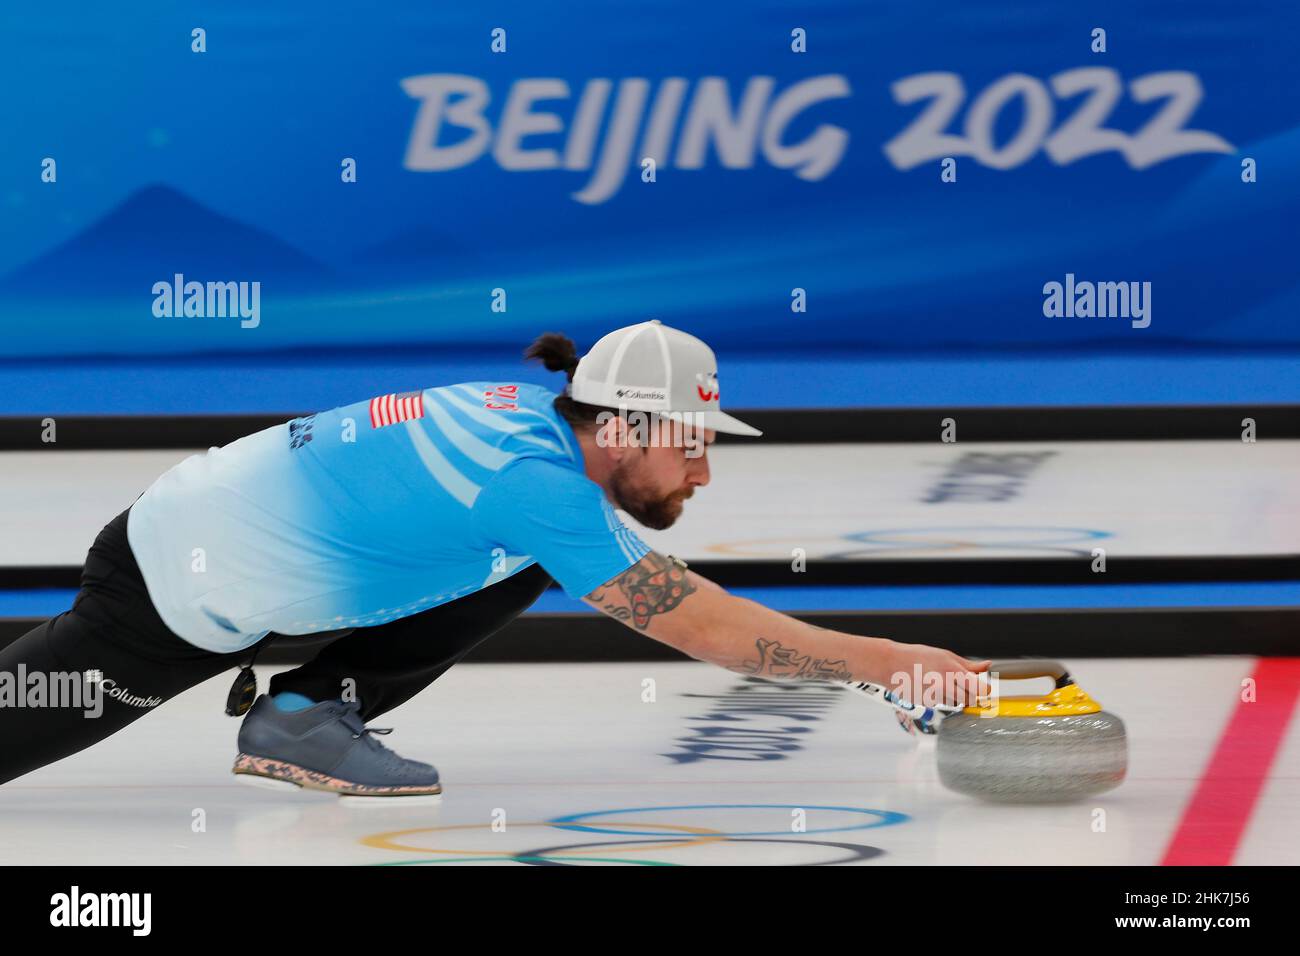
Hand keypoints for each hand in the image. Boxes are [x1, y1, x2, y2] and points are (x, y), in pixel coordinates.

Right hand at [872, 640, 990, 707]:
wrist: (891, 664)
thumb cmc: (917, 656)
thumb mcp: (945, 655)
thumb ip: (968, 665)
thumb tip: (987, 666)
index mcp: (953, 671)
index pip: (981, 690)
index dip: (984, 690)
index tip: (983, 688)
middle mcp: (946, 686)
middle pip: (970, 700)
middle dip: (969, 694)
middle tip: (959, 684)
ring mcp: (936, 696)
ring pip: (956, 703)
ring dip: (953, 696)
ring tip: (939, 682)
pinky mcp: (927, 703)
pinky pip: (941, 704)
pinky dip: (939, 698)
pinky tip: (929, 686)